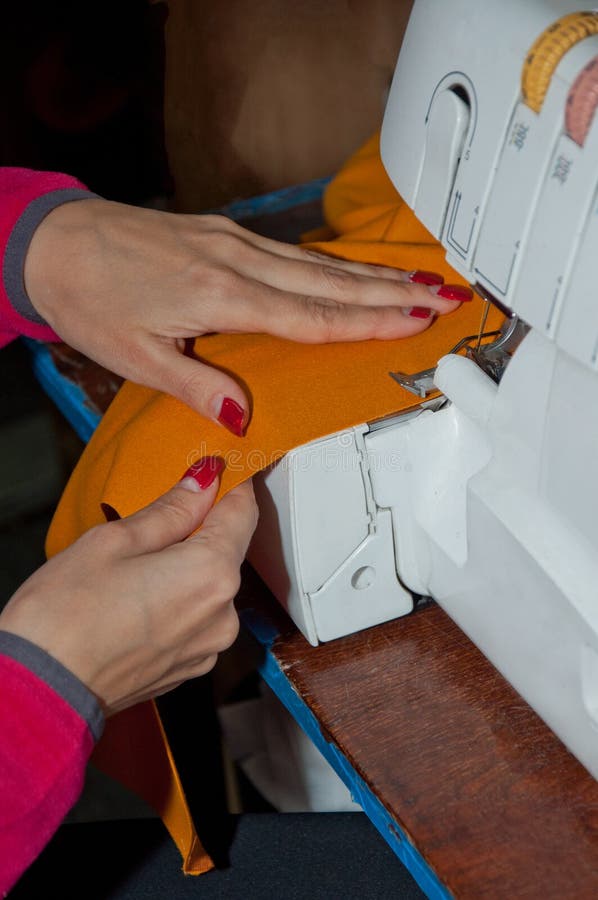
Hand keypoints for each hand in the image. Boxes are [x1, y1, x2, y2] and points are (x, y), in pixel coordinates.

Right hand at [0, 460, 257, 714]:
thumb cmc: (65, 616)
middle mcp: (223, 614)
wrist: (40, 690)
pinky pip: (196, 618)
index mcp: (212, 573)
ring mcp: (208, 646)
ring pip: (211, 586)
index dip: (232, 484)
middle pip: (227, 551)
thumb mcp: (114, 541)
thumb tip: (202, 483)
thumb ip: (170, 510)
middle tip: (163, 512)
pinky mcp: (189, 668)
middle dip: (202, 528)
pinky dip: (179, 600)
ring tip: (138, 564)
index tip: (219, 469)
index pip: (243, 512)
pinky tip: (140, 597)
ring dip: (188, 567)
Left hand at [24, 199, 470, 433]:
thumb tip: (245, 416)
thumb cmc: (90, 296)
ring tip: (417, 281)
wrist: (55, 241)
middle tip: (444, 296)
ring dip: (372, 274)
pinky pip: (292, 251)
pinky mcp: (222, 233)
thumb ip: (198, 387)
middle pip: (331, 282)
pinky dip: (332, 262)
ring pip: (317, 262)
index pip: (313, 316)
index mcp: (221, 295)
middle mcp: (236, 261)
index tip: (415, 322)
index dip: (370, 321)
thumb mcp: (136, 357)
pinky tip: (351, 269)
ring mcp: (232, 241)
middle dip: (393, 292)